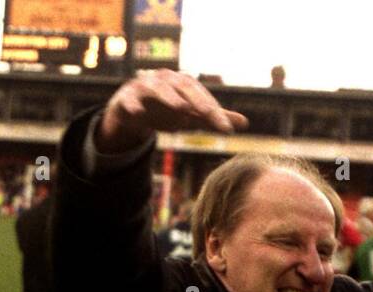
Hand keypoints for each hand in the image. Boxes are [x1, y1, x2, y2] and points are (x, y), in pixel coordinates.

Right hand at [96, 69, 248, 152]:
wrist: (132, 111)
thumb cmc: (166, 110)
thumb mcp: (192, 116)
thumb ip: (215, 118)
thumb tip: (245, 123)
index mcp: (183, 84)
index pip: (203, 97)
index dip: (216, 113)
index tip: (227, 130)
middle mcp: (166, 80)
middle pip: (184, 88)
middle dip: (198, 102)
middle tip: (210, 116)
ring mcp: (145, 86)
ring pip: (158, 88)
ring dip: (170, 98)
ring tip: (182, 109)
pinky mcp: (127, 97)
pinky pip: (130, 99)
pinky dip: (133, 105)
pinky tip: (138, 113)